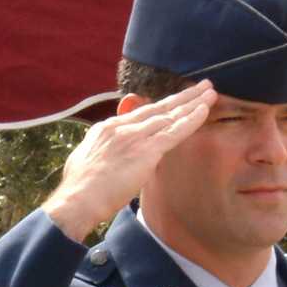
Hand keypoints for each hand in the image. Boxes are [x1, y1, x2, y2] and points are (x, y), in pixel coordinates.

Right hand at [40, 82, 216, 239]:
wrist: (77, 200)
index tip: (175, 102)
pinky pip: (174, 132)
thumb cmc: (79, 189)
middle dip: (181, 96)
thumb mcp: (84, 159)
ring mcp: (134, 137)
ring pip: (170, 115)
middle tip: (200, 86)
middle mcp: (122, 127)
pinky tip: (205, 110)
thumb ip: (100, 151)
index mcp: (107, 128)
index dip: (161, 107)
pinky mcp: (145, 151)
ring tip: (210, 92)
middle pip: (157, 107)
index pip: (140, 114)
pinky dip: (192, 120)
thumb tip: (102, 153)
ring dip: (193, 103)